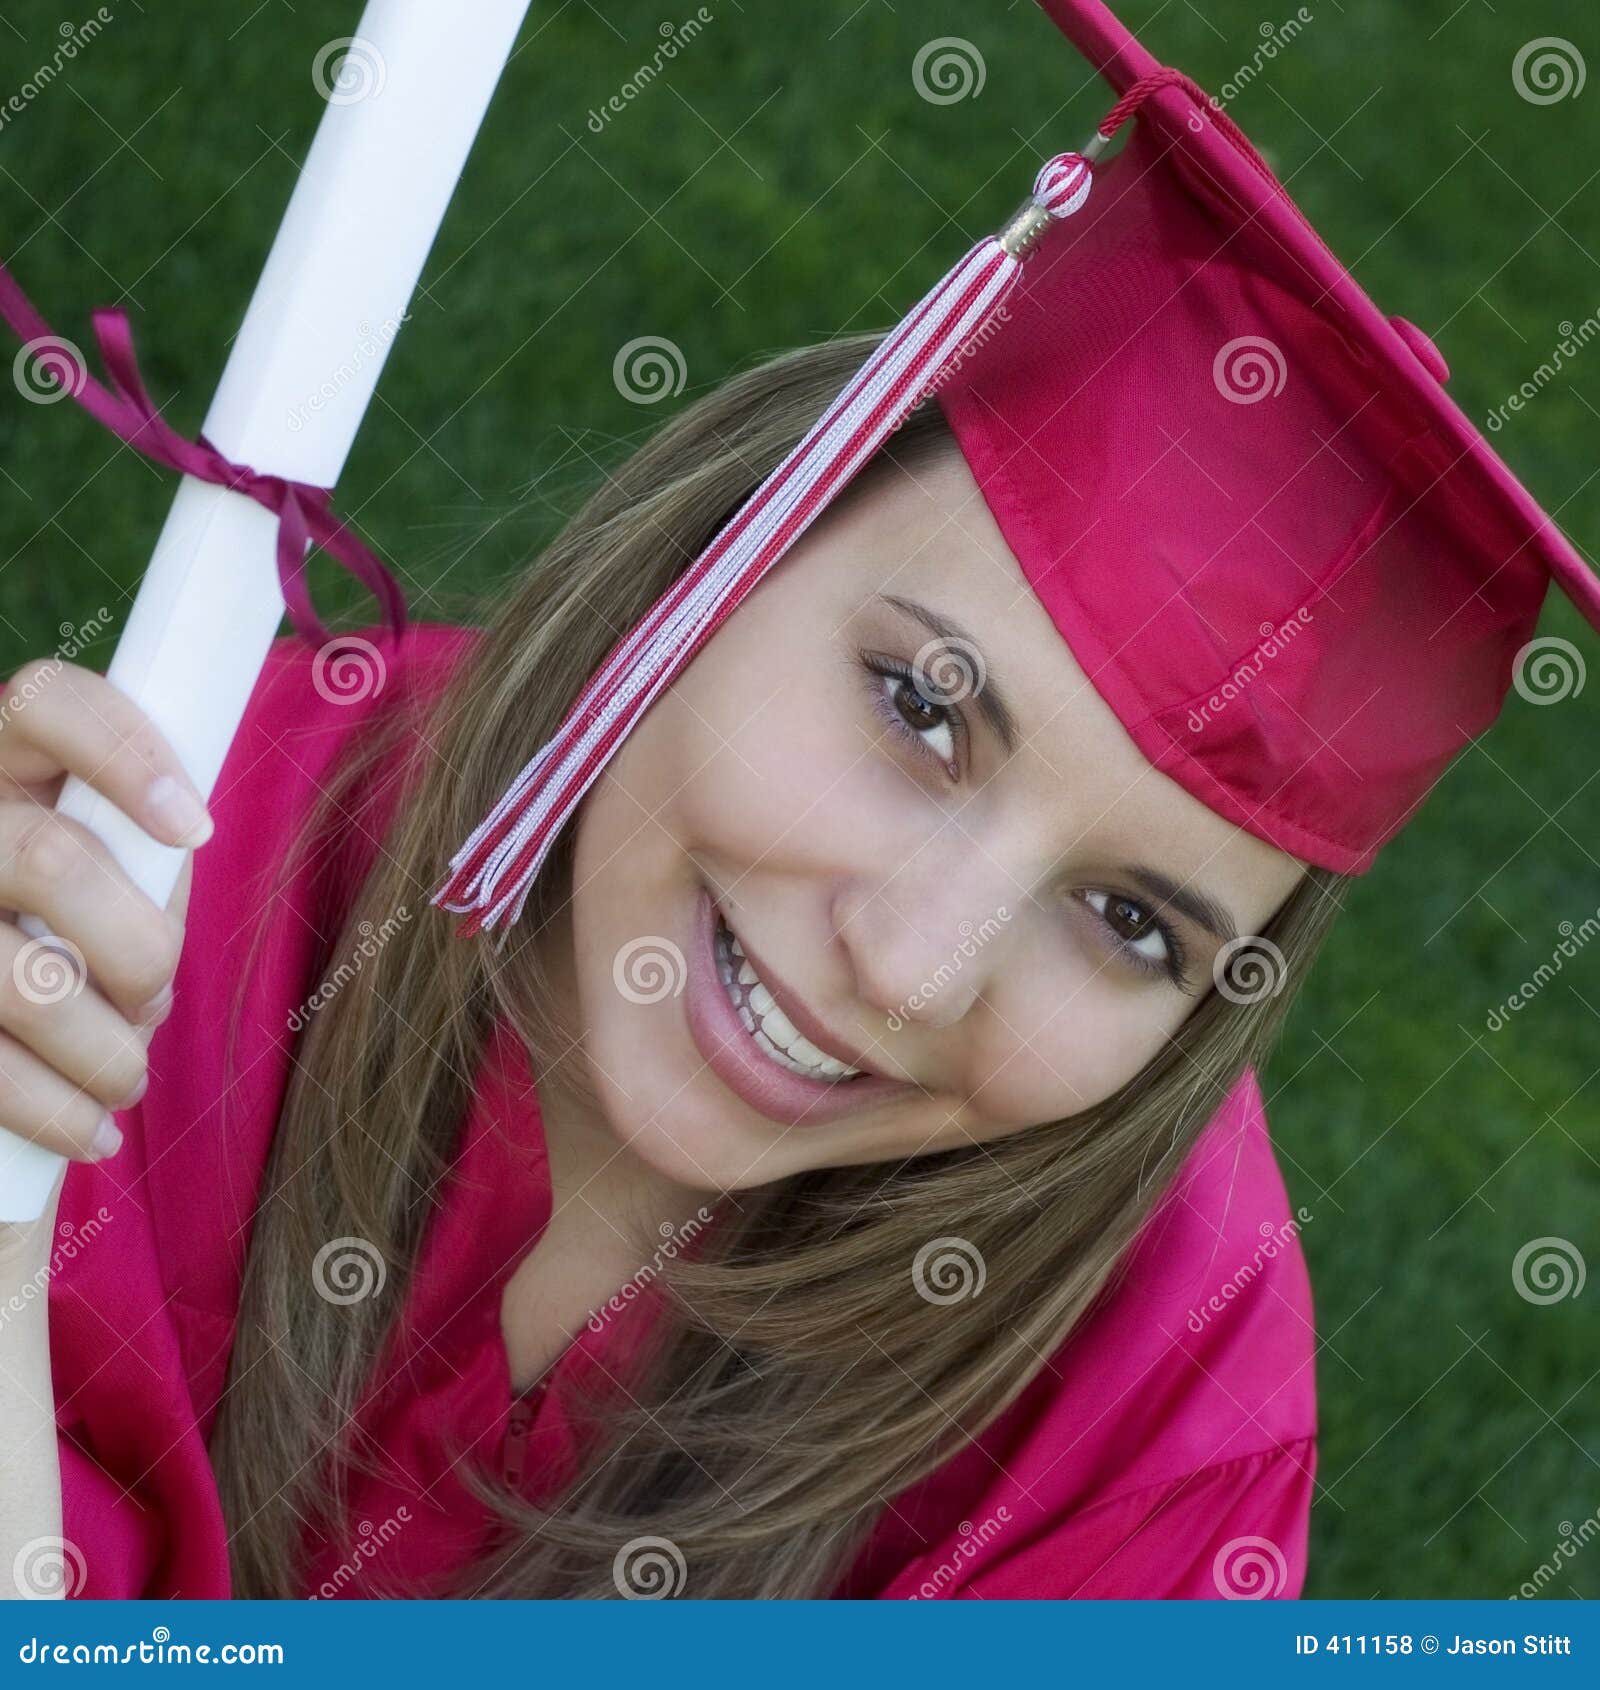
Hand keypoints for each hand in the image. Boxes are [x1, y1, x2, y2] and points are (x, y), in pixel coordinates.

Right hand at [0, 656, 206, 1180]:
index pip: (47, 702)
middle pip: (50, 860)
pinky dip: (51, 1111)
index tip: (196, 827)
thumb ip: (132, 854)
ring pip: (22, 980)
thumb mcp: (94, 855)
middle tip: (157, 998)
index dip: (126, 753)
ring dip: (104, 1048)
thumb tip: (168, 887)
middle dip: (138, 950)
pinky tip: (89, 1129)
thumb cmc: (56, 910)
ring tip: (127, 1076)